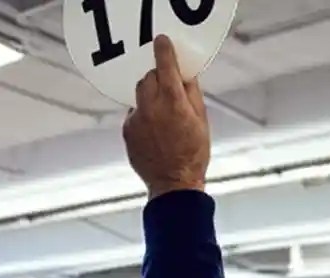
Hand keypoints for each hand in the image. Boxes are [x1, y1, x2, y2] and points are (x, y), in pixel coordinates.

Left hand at [123, 35, 209, 197]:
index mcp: (173, 103)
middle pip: (148, 77)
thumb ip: (192, 95)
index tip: (161, 41)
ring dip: (150, 95)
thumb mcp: (202, 122)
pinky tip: (156, 131)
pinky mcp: (127, 131)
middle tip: (169, 87)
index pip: (165, 66)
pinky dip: (144, 115)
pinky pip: (134, 113)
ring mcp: (136, 120)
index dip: (164, 50)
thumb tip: (185, 76)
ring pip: (139, 94)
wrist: (174, 184)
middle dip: (158, 77)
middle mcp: (151, 108)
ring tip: (163, 113)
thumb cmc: (193, 154)